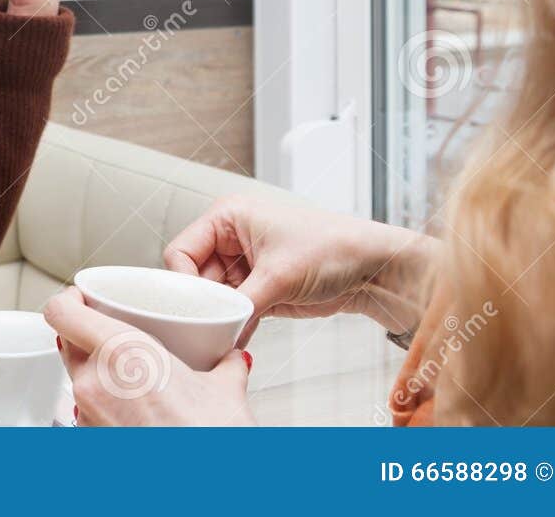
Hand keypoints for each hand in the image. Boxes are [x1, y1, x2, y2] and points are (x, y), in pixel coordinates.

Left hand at [43, 287, 252, 425]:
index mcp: (119, 352)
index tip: (83, 297)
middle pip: (68, 343)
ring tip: (130, 379)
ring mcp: (87, 418)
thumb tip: (233, 360)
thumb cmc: (210, 440)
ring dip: (97, 374)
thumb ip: (225, 365)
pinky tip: (133, 413)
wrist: (208, 489)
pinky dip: (106, 408)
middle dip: (87, 335)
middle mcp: (93, 383)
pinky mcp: (91, 443)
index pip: (61, 311)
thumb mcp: (224, 390)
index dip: (69, 299)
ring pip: (78, 380)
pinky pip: (89, 414)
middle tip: (115, 335)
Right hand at [163, 195, 439, 335]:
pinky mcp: (257, 289)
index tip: (193, 309)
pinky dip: (231, 325)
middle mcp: (230, 238)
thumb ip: (240, 305)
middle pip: (193, 277)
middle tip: (205, 328)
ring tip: (220, 335)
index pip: (181, 251)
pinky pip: (231, 310)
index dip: (183, 282)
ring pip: (211, 298)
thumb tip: (217, 333)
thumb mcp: (279, 275)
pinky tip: (233, 338)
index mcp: (227, 216)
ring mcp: (243, 265)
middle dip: (200, 304)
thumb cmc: (333, 248)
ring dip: (216, 318)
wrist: (373, 269)